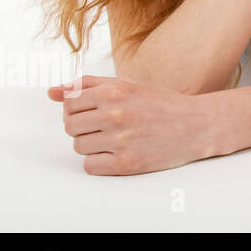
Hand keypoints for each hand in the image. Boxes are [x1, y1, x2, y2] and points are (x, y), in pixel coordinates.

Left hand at [48, 76, 219, 174]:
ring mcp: (120, 140)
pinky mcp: (126, 163)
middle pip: (70, 126)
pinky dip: (99, 161)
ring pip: (78, 147)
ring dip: (92, 144)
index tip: (94, 111)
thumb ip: (88, 85)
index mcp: (113, 92)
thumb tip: (53, 91)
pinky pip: (90, 166)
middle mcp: (115, 115)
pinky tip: (117, 152)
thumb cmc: (161, 104)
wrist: (197, 125)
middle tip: (107, 125)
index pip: (69, 104)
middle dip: (84, 126)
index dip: (78, 108)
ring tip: (115, 138)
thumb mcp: (128, 84)